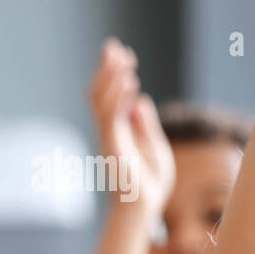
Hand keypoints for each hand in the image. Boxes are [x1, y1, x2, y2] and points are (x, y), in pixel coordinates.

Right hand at [88, 38, 175, 222]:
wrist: (143, 207)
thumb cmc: (150, 184)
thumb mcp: (154, 146)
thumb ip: (144, 124)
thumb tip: (140, 100)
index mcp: (118, 131)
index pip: (109, 97)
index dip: (113, 75)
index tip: (122, 54)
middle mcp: (109, 132)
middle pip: (99, 94)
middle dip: (106, 69)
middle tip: (113, 46)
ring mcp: (110, 138)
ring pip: (102, 101)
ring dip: (112, 78)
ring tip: (122, 58)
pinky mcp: (115, 146)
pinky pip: (112, 117)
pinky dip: (119, 97)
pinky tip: (130, 82)